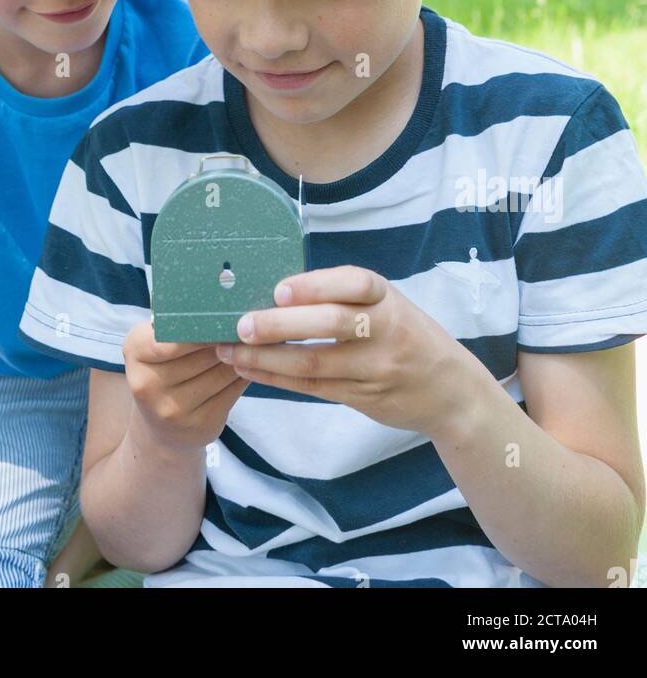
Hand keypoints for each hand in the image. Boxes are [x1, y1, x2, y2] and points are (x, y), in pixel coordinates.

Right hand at [123, 318, 249, 453]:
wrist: (160, 427)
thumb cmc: (163, 369)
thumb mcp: (155, 343)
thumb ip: (177, 324)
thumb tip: (220, 307)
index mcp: (135, 352)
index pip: (169, 336)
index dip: (200, 327)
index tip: (220, 317)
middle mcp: (148, 384)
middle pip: (201, 354)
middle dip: (226, 339)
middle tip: (245, 325)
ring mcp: (172, 409)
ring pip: (220, 372)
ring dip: (239, 357)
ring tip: (249, 343)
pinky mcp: (199, 424)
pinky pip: (231, 392)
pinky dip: (243, 376)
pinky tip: (248, 365)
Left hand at [214, 265, 482, 438]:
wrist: (451, 392)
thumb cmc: (406, 335)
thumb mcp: (389, 305)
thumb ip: (345, 297)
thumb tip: (276, 289)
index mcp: (388, 298)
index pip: (356, 283)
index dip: (317, 284)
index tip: (280, 289)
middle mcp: (384, 330)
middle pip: (330, 325)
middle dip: (280, 325)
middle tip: (241, 323)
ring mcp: (374, 368)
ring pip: (315, 363)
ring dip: (267, 358)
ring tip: (230, 350)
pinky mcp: (362, 398)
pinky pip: (313, 388)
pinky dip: (278, 378)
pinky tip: (250, 370)